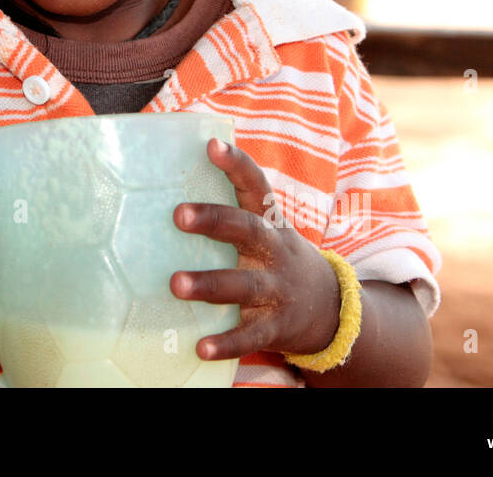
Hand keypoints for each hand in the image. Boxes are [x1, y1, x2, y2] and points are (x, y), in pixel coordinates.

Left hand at [169, 138, 341, 359]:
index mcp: (269, 222)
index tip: (212, 145)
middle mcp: (275, 250)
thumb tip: (163, 185)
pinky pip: (251, 335)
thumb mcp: (264, 229)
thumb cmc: (274, 258)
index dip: (236, 164)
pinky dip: (227, 343)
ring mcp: (278, 288)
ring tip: (176, 284)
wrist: (330, 307)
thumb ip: (228, 212)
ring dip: (209, 284)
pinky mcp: (277, 325)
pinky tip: (201, 347)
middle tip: (178, 214)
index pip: (255, 185)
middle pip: (246, 230)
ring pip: (244, 285)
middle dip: (214, 220)